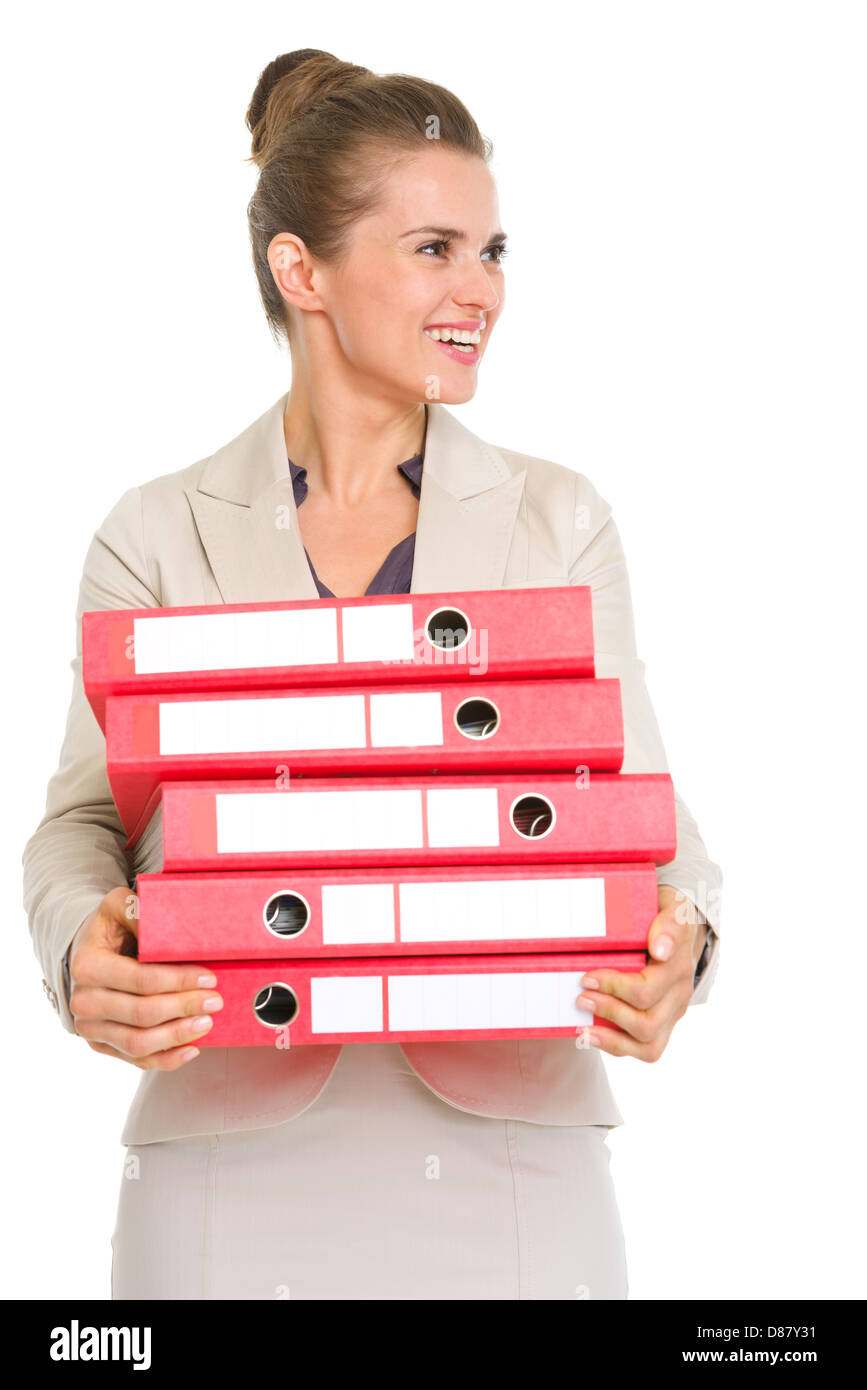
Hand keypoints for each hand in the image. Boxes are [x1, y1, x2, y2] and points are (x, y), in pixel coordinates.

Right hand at [68, 886, 222, 1069]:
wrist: (85, 953)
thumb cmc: (109, 929)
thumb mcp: (118, 906)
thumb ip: (138, 910)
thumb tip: (163, 922)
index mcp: (87, 966)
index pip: (140, 980)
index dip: (178, 981)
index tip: (209, 978)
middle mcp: (83, 1001)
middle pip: (142, 1014)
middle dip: (183, 1008)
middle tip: (215, 1001)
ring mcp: (90, 1027)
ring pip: (138, 1043)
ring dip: (177, 1036)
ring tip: (206, 1024)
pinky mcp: (101, 1044)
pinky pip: (135, 1059)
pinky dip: (166, 1059)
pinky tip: (192, 1049)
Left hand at [575, 885, 707, 1061]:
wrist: (676, 936)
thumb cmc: (661, 919)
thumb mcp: (667, 909)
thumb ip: (667, 924)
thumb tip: (661, 949)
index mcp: (678, 958)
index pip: (649, 986)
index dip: (617, 983)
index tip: (588, 976)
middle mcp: (680, 988)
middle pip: (647, 1010)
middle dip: (608, 1004)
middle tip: (580, 992)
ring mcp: (674, 1011)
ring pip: (648, 1038)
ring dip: (610, 1031)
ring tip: (582, 1019)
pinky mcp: (665, 1026)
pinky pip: (647, 1050)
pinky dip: (615, 1046)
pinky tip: (590, 1036)